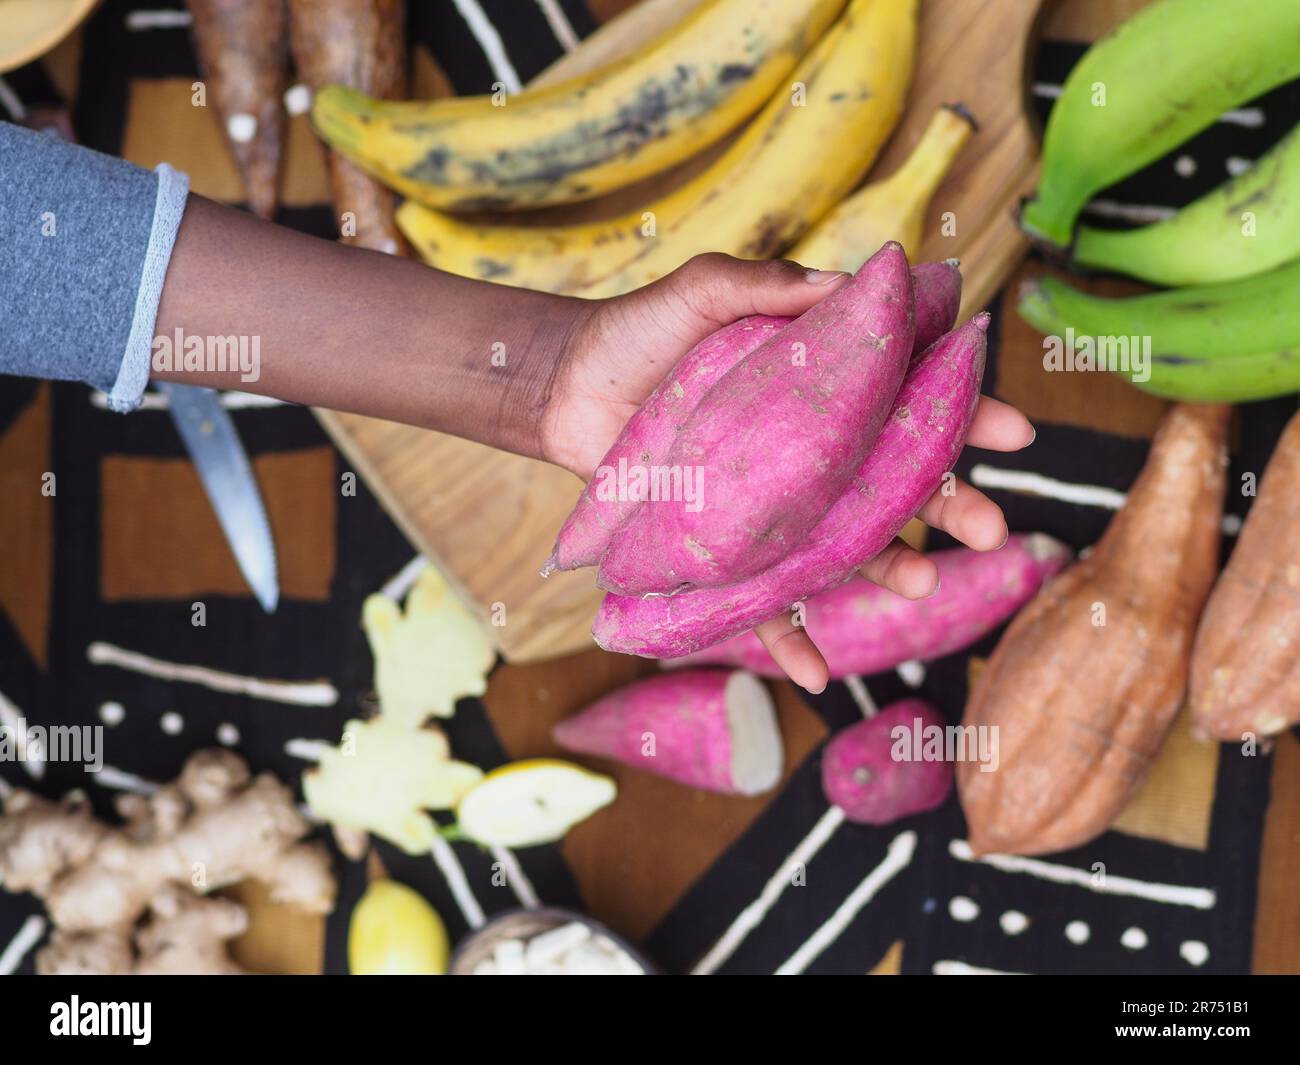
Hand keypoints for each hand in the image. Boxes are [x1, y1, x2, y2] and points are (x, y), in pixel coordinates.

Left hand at [543, 253, 1035, 692]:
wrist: (567, 388)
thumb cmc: (642, 332)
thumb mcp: (706, 291)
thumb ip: (772, 284)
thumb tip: (860, 283)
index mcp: (822, 385)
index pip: (909, 398)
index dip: (964, 413)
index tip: (1014, 432)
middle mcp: (811, 450)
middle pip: (896, 482)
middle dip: (950, 504)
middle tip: (989, 529)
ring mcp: (775, 504)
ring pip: (847, 546)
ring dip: (889, 570)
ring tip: (921, 587)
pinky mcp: (730, 545)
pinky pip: (765, 601)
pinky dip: (790, 639)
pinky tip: (816, 676)